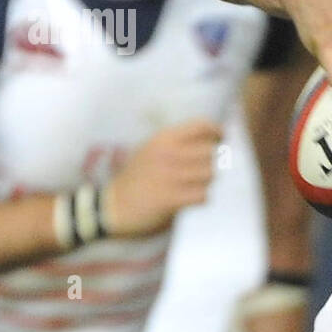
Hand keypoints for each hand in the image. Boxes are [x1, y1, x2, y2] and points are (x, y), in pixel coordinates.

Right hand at [102, 120, 221, 236]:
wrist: (111, 205)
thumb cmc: (136, 177)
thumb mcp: (151, 149)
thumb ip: (177, 143)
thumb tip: (213, 140)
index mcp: (163, 137)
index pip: (202, 125)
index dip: (217, 132)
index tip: (220, 140)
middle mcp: (168, 153)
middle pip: (212, 152)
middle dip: (213, 162)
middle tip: (204, 169)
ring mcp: (170, 176)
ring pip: (210, 174)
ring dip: (207, 181)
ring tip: (194, 185)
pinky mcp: (171, 198)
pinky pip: (203, 195)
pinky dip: (201, 198)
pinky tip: (190, 198)